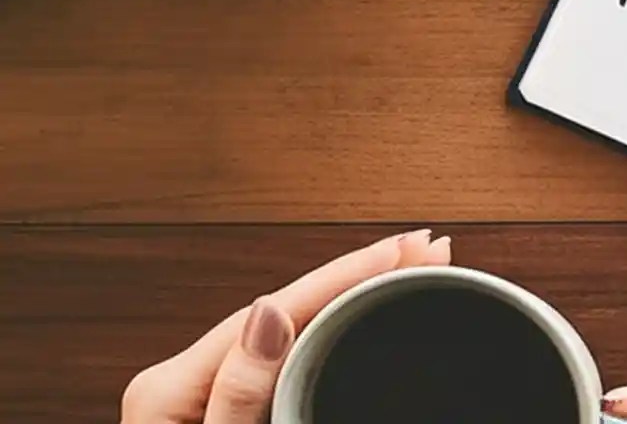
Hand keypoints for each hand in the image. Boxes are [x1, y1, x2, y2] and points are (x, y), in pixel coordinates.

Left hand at [120, 229, 450, 423]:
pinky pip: (289, 352)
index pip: (277, 305)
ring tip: (405, 265)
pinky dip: (333, 325)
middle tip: (426, 247)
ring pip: (292, 323)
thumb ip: (235, 397)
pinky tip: (361, 310)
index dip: (347, 272)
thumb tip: (268, 313)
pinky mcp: (229, 408)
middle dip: (361, 270)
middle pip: (288, 304)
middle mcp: (187, 379)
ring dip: (351, 291)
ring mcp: (207, 392)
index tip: (404, 248)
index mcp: (172, 388)